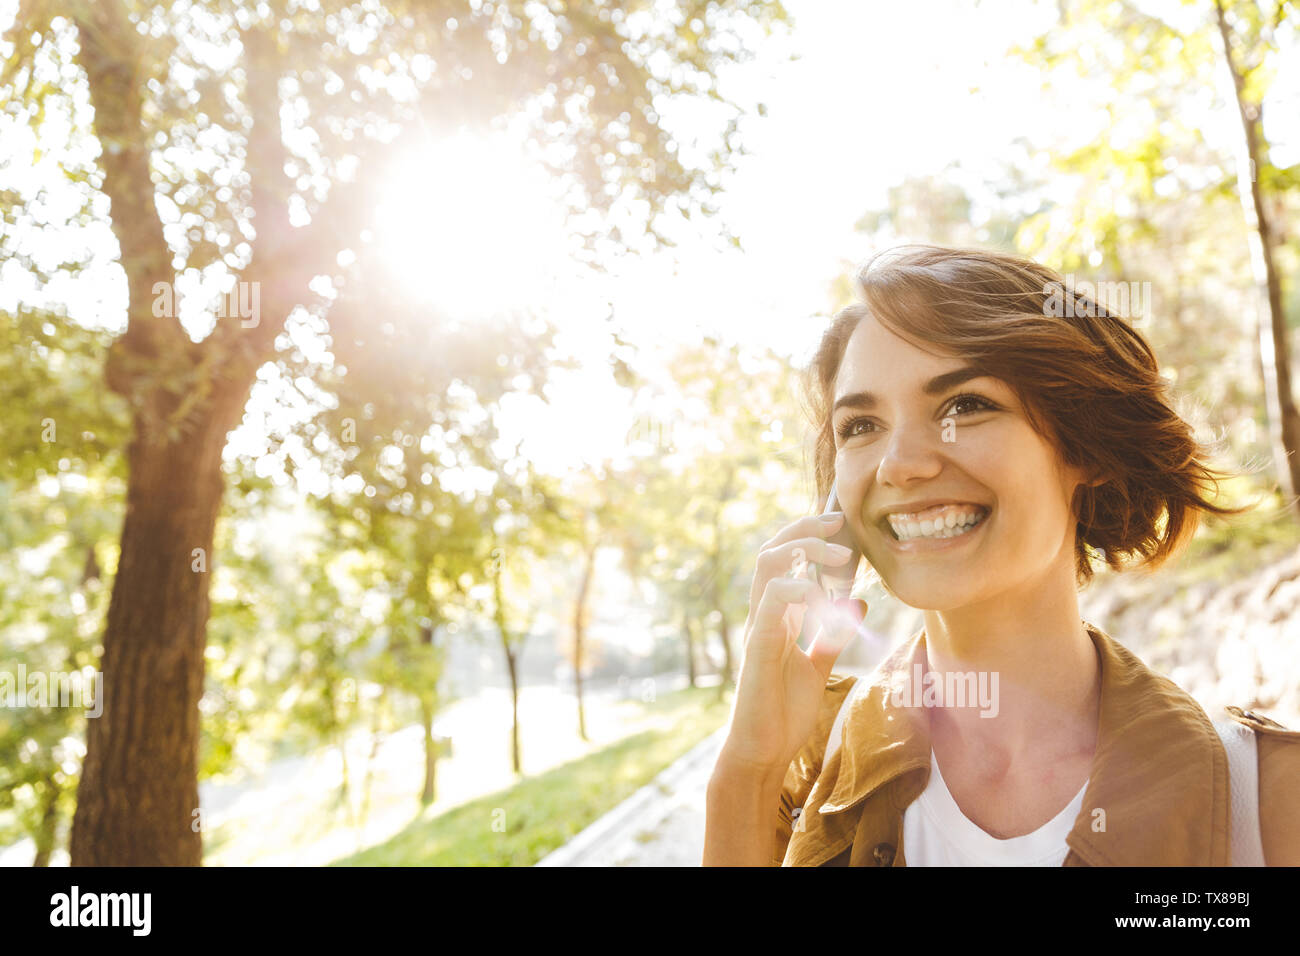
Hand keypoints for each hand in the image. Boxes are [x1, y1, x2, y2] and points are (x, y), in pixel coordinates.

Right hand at [720, 512, 865, 780]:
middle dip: (804, 528)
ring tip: (838, 556)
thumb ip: (833, 634)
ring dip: (804, 550)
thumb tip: (857, 600)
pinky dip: (799, 589)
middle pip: (772, 550)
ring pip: (767, 565)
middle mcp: (763, 614)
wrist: (764, 751)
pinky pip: (771, 600)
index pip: (784, 559)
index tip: (840, 526)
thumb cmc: (783, 711)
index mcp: (777, 616)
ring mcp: (758, 627)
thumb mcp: (817, 666)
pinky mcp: (759, 646)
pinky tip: (824, 601)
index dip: (808, 535)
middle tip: (838, 522)